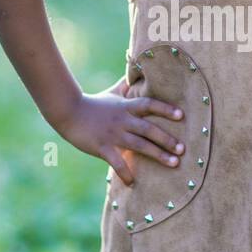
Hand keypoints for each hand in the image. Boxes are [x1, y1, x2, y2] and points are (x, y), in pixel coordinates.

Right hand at [54, 77, 184, 186]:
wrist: (68, 112)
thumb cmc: (93, 103)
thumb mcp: (112, 92)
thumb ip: (126, 86)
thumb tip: (136, 69)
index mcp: (126, 106)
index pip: (149, 105)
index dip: (165, 109)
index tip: (181, 116)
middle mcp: (122, 120)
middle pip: (148, 129)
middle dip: (167, 139)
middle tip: (183, 149)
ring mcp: (112, 135)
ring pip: (139, 145)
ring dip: (158, 155)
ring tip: (174, 163)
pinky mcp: (101, 147)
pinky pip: (116, 162)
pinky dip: (125, 173)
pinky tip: (133, 183)